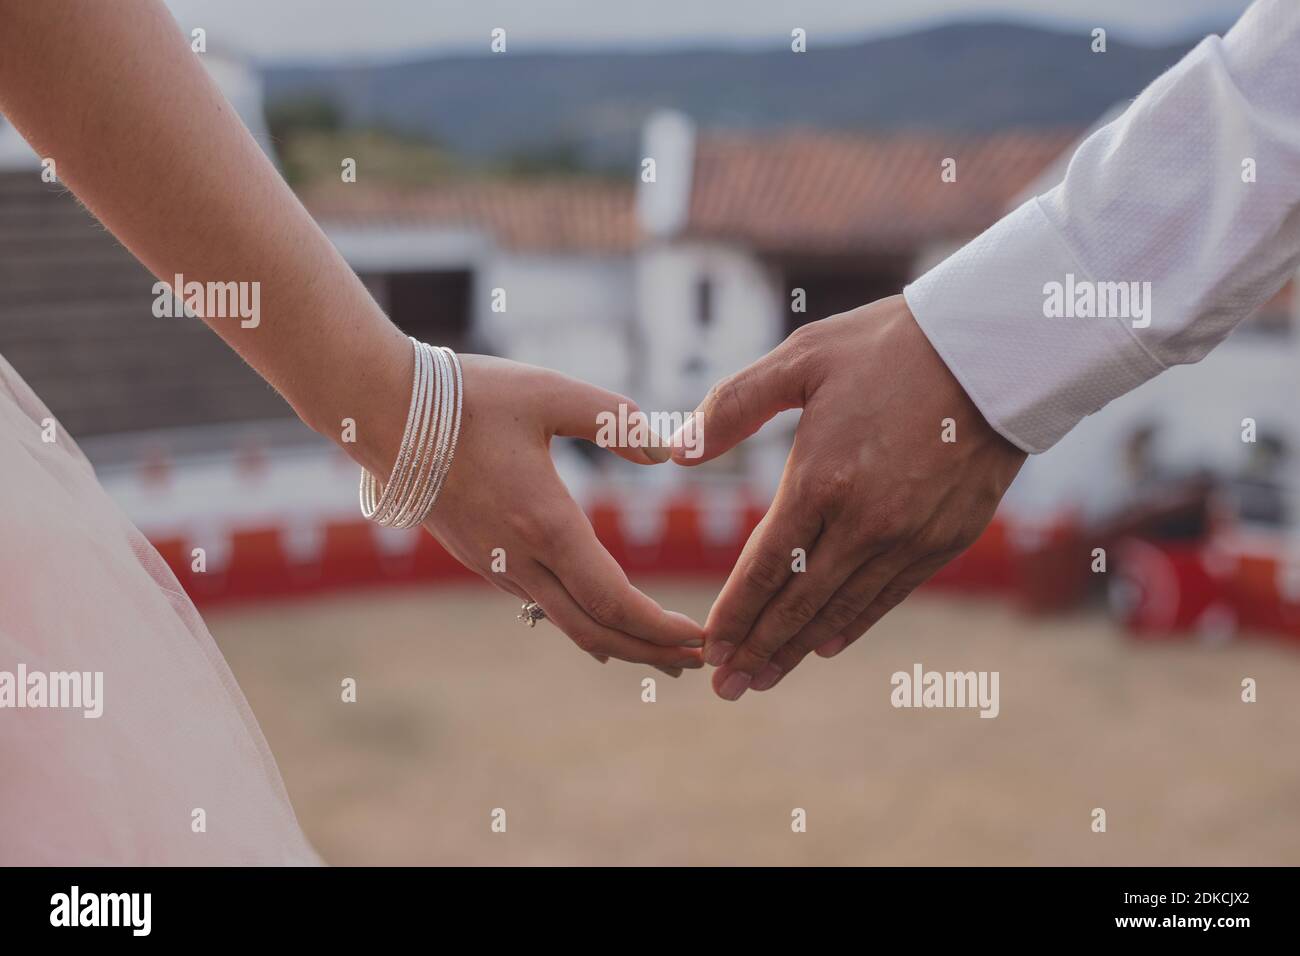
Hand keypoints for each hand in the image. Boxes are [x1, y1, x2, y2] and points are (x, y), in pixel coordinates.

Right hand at [414, 356, 704, 673]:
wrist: (382, 412)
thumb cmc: (469, 396)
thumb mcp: (550, 393)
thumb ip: (614, 418)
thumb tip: (665, 451)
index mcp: (545, 525)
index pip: (614, 600)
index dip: (661, 628)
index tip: (700, 637)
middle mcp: (519, 558)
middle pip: (595, 631)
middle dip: (650, 651)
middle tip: (698, 661)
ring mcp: (495, 565)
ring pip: (565, 622)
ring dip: (618, 640)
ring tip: (661, 647)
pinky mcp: (479, 558)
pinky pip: (539, 602)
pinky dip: (582, 619)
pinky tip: (601, 614)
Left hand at [672, 296, 1025, 698]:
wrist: (995, 350)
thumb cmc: (890, 345)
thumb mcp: (802, 357)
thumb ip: (733, 406)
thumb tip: (680, 452)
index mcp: (821, 480)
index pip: (764, 566)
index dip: (734, 612)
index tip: (708, 646)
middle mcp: (865, 522)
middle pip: (798, 604)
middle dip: (758, 649)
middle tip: (726, 688)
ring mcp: (909, 536)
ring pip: (843, 609)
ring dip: (799, 648)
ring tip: (766, 679)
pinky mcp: (946, 538)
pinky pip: (889, 596)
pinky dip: (853, 624)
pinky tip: (827, 645)